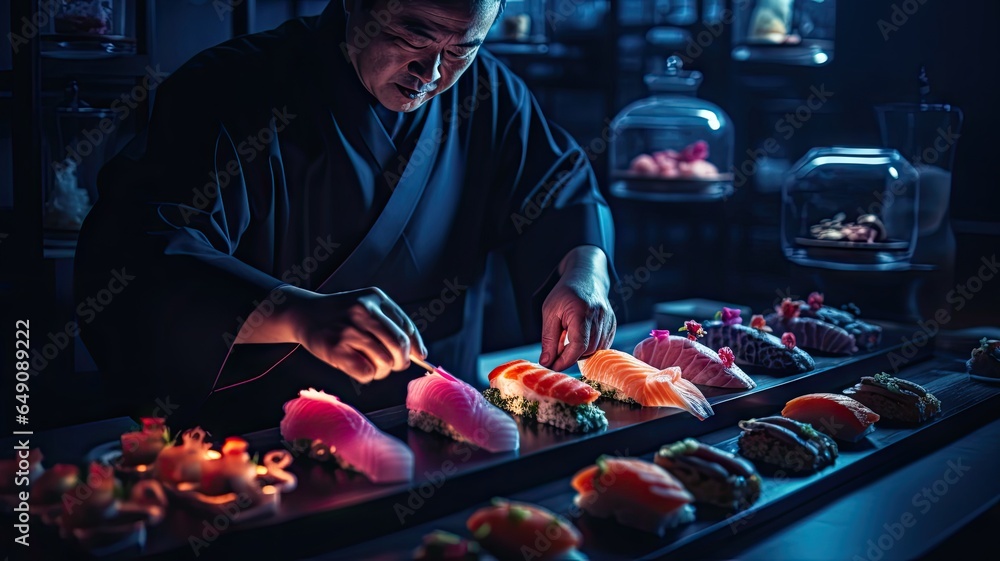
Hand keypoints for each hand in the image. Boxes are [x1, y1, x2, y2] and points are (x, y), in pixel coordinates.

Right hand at [243, 286, 425, 384]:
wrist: (304, 313)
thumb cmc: (342, 314)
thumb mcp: (367, 305)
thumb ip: (392, 323)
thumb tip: (419, 353)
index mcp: (375, 297)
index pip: (406, 327)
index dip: (415, 346)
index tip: (419, 356)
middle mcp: (363, 311)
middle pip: (398, 345)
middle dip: (401, 361)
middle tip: (396, 365)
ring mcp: (348, 329)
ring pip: (384, 361)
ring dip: (384, 370)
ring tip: (375, 366)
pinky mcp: (335, 349)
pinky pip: (366, 371)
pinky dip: (370, 375)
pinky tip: (363, 369)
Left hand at [539, 247, 615, 371]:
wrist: (586, 277)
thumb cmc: (565, 294)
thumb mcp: (550, 313)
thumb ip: (548, 339)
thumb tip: (546, 362)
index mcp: (581, 312)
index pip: (578, 345)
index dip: (565, 360)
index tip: (552, 366)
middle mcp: (599, 317)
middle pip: (587, 350)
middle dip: (570, 356)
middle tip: (556, 353)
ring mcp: (608, 321)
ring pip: (595, 350)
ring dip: (580, 352)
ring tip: (567, 341)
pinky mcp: (612, 325)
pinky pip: (602, 345)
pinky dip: (589, 348)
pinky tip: (579, 338)